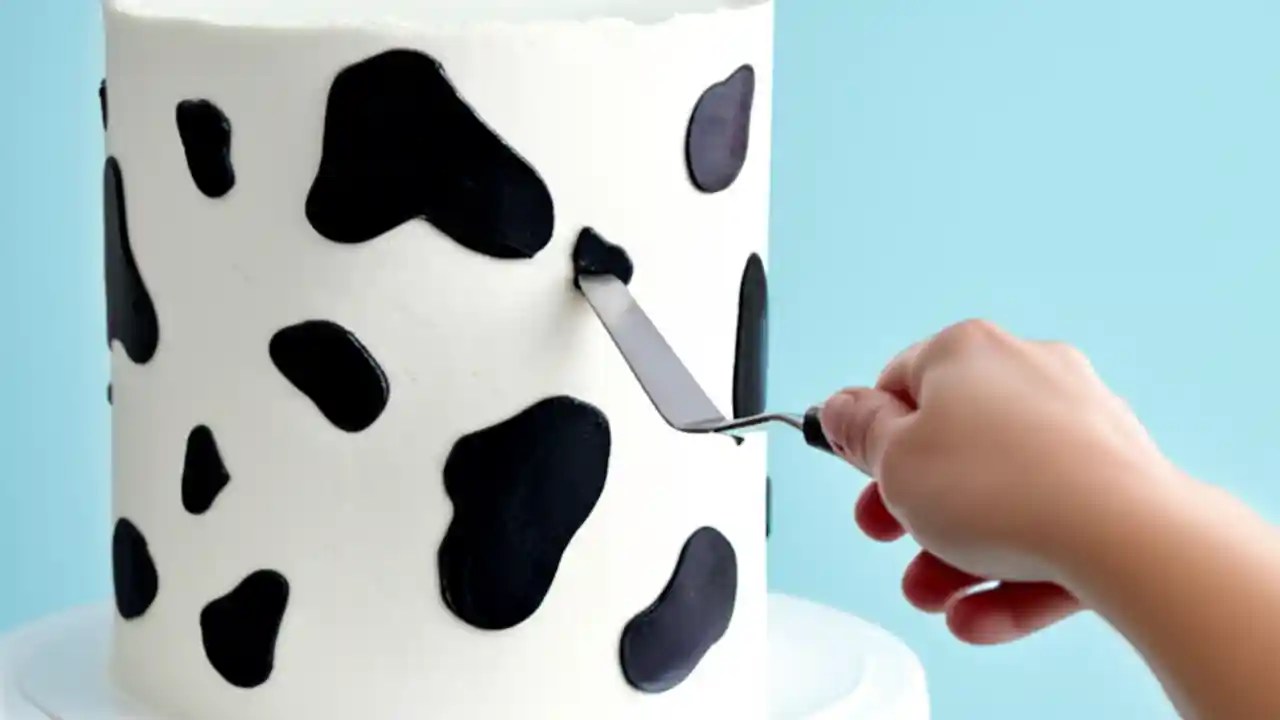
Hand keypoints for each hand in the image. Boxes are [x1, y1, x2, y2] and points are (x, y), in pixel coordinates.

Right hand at [819, 319, 1173, 644]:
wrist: (1124, 535)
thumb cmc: (1003, 486)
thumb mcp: (893, 462)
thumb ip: (858, 432)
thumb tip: (840, 409)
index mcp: (967, 352)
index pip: (899, 383)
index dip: (870, 434)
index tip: (858, 471)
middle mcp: (1028, 374)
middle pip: (949, 446)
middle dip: (912, 508)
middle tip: (888, 534)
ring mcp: (1078, 426)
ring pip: (998, 495)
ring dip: (954, 552)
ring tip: (935, 596)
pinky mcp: (1115, 481)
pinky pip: (1047, 525)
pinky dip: (1010, 569)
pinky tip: (980, 613)